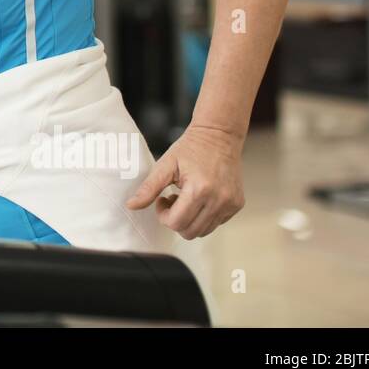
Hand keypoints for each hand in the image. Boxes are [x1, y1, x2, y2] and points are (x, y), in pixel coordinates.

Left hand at [126, 122, 245, 239]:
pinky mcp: (237, 205)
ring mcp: (231, 204)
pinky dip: (203, 217)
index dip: (163, 216)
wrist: (219, 136)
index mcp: (199, 189)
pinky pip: (216, 223)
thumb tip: (131, 206)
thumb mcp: (165, 165)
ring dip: (189, 220)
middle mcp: (219, 200)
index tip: (162, 199)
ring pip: (203, 231)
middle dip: (175, 220)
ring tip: (185, 199)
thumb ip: (148, 188)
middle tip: (172, 199)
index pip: (176, 223)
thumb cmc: (190, 148)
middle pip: (190, 232)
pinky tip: (198, 198)